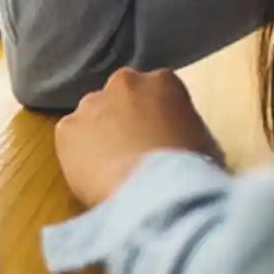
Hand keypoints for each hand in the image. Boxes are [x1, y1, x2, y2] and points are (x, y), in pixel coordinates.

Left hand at [55, 68, 224, 207]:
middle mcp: (123, 83)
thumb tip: (177, 139)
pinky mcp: (67, 129)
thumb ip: (185, 129)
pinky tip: (91, 174)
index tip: (158, 137)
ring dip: (98, 134)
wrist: (154, 191)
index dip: (156, 117)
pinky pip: (71, 139)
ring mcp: (91, 104)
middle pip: (120, 97)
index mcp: (163, 82)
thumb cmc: (190, 170)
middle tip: (131, 150)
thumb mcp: (206, 144)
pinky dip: (77, 153)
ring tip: (110, 167)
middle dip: (123, 118)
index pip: (157, 92)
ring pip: (92, 117)